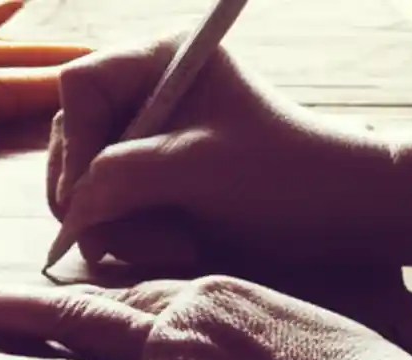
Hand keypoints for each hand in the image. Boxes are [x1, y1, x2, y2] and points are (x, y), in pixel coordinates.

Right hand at [47, 34, 395, 267]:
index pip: (81, 88)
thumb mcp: (200, 168)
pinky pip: (111, 208)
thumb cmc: (284, 174)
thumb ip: (126, 176)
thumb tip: (72, 205)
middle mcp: (146, 93)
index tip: (90, 196)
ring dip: (119, 225)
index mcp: (160, 60)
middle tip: (113, 243)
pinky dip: (132, 236)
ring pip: (88, 182)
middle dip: (95, 197)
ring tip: (175, 247)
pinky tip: (176, 247)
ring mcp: (147, 138)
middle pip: (75, 139)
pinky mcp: (153, 180)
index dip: (78, 143)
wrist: (338, 212)